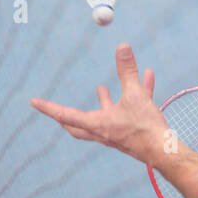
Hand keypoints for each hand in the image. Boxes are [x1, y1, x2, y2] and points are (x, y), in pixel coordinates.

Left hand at [29, 43, 170, 164]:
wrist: (164, 151)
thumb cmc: (145, 127)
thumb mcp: (135, 95)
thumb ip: (127, 71)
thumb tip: (122, 47)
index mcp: (97, 125)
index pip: (65, 115)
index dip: (48, 107)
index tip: (33, 102)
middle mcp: (103, 132)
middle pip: (78, 126)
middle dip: (67, 117)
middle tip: (58, 112)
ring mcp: (116, 135)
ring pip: (104, 118)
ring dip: (103, 103)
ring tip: (102, 88)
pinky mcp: (130, 135)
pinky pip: (126, 115)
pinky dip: (131, 101)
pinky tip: (145, 82)